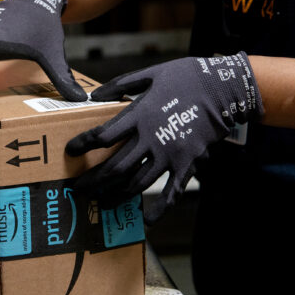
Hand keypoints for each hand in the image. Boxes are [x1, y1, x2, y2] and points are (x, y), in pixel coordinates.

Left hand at [66, 53, 263, 222]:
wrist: (224, 88)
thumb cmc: (186, 77)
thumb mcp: (150, 74)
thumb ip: (121, 85)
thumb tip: (94, 96)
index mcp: (140, 115)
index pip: (103, 135)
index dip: (84, 145)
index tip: (71, 150)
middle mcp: (151, 139)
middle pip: (115, 167)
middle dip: (93, 180)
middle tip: (78, 189)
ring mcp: (170, 155)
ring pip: (137, 183)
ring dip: (117, 195)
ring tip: (102, 202)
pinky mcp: (188, 165)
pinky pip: (171, 192)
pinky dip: (159, 209)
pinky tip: (146, 220)